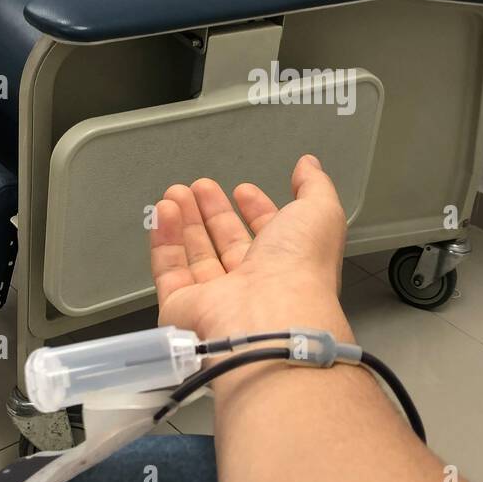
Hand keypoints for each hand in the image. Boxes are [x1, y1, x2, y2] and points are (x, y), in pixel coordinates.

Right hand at [150, 154, 352, 347]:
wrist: (269, 318)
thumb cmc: (300, 266)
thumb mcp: (320, 213)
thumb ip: (315, 185)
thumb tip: (308, 163)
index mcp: (289, 265)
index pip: (270, 234)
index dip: (257, 209)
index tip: (243, 188)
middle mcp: (254, 285)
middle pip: (228, 243)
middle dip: (214, 212)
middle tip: (200, 186)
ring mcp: (217, 299)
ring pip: (197, 256)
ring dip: (186, 221)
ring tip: (175, 192)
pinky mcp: (183, 308)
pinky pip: (169, 271)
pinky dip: (164, 240)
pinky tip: (162, 211)